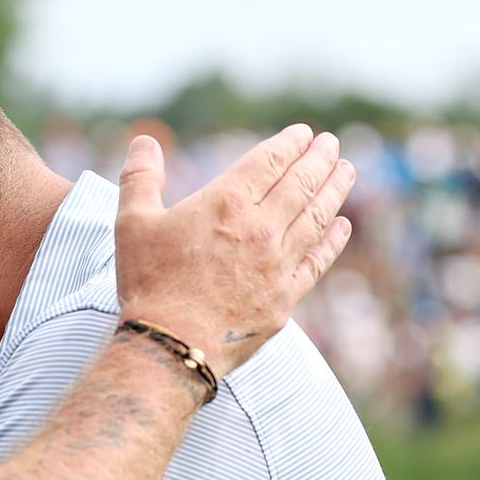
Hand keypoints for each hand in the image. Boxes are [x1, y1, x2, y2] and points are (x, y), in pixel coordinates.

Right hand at [113, 125, 353, 375]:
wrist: (171, 346)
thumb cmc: (148, 283)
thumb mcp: (132, 223)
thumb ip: (141, 178)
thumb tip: (145, 142)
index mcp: (226, 202)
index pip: (270, 161)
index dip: (290, 143)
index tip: (304, 133)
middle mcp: (261, 227)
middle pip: (301, 183)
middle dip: (319, 159)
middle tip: (331, 144)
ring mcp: (278, 263)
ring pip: (316, 217)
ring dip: (335, 190)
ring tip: (347, 172)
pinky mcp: (285, 297)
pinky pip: (318, 261)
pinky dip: (333, 241)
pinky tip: (342, 226)